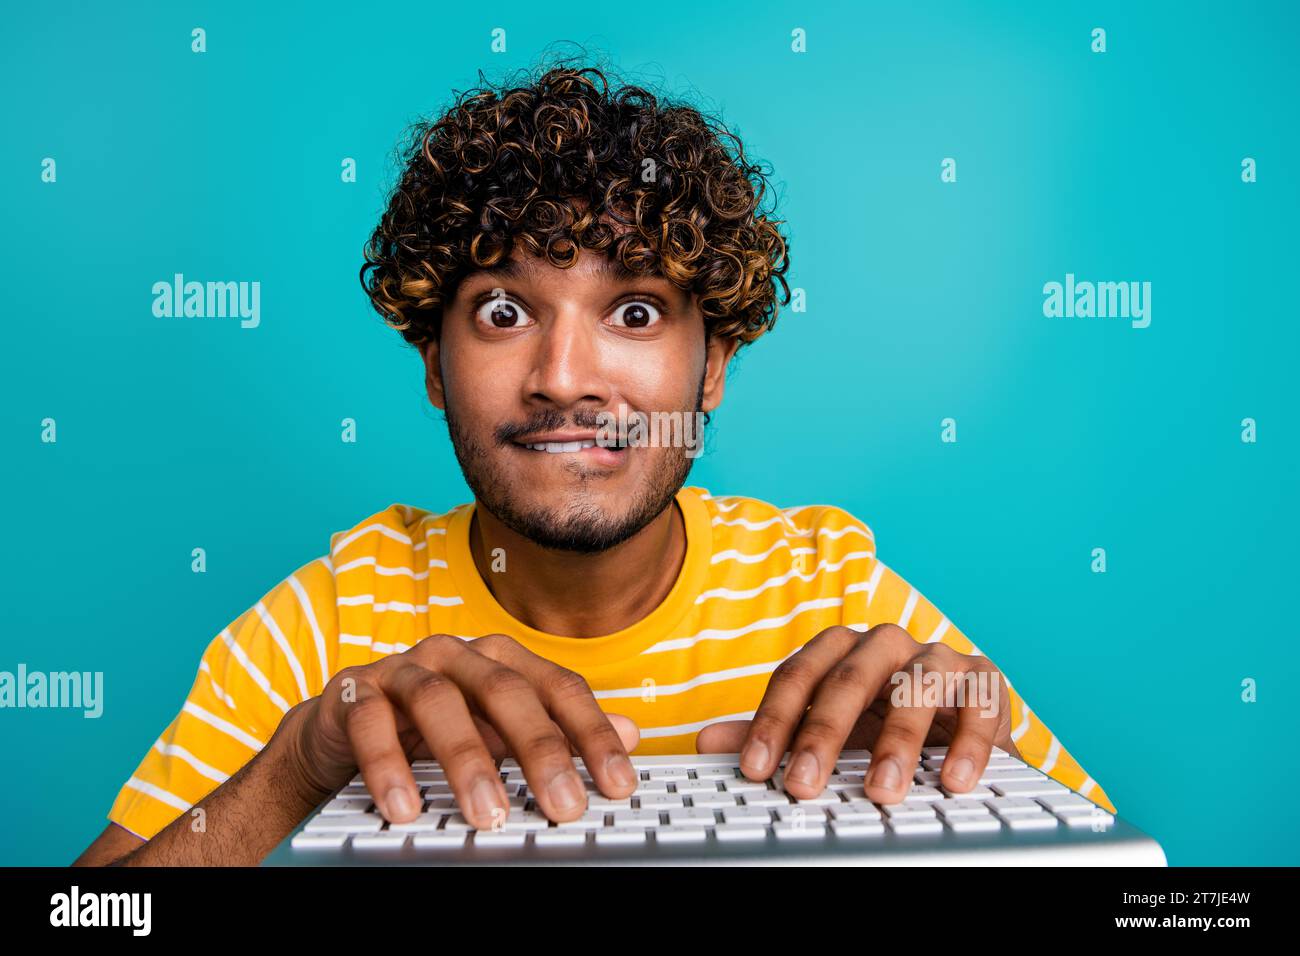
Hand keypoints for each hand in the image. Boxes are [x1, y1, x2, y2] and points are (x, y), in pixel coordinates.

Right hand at [284, 633, 639, 828]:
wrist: (344, 727)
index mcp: (500, 659)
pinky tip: (405, 808)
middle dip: (541, 750)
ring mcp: (404, 668)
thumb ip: (558, 730)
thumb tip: (630, 734)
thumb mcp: (500, 731)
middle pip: (507, 691)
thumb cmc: (432, 729)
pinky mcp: (355, 691)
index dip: (592, 734)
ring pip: (441, 703)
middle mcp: (457, 655)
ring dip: (468, 762)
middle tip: (565, 805)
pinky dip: (389, 766)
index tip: (619, 784)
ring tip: (489, 815)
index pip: (558, 688)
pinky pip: (372, 724)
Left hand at [695, 624, 1018, 803]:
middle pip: (847, 679)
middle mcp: (886, 644)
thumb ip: (775, 731)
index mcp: (841, 649)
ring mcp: (938, 657)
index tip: (753, 768)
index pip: (797, 676)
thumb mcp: (831, 728)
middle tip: (802, 784)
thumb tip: (707, 744)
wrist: (961, 717)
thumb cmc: (884, 719)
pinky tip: (954, 781)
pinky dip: (968, 743)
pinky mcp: (986, 680)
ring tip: (881, 791)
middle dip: (822, 734)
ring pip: (914, 686)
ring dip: (897, 742)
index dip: (771, 721)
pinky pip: (979, 703)